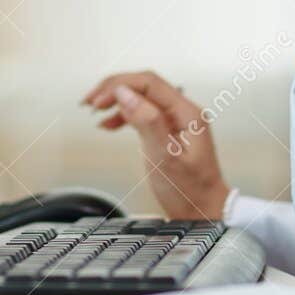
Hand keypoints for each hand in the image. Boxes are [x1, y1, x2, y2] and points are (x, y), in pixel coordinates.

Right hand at [82, 71, 229, 220]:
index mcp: (187, 113)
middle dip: (114, 89)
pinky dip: (123, 115)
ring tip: (94, 109)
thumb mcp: (165, 158)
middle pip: (144, 86)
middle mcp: (183, 112)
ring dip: (116, 100)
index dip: (119, 86)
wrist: (205, 211)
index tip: (99, 100)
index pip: (149, 83)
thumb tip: (125, 94)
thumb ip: (147, 122)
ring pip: (141, 97)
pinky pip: (143, 113)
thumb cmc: (190, 191)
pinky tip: (108, 123)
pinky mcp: (168, 130)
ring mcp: (176, 120)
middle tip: (90, 101)